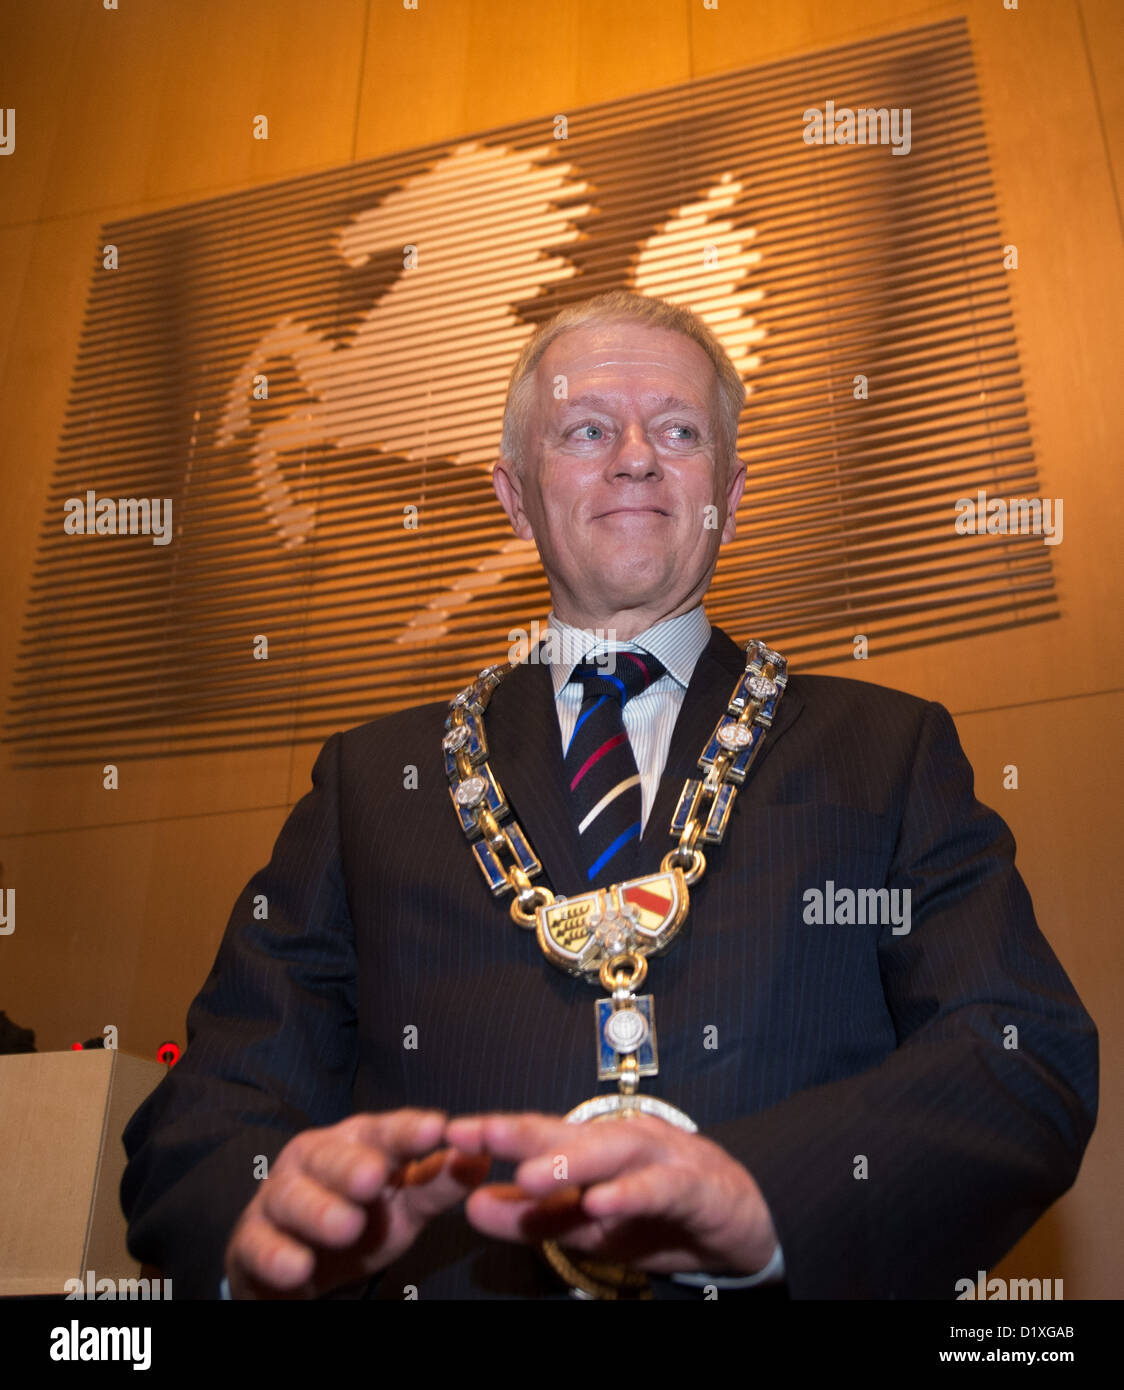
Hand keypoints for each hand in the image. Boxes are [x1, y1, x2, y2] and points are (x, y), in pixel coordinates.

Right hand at [224, 1109, 490, 1298]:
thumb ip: (439, 1182)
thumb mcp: (406, 1204)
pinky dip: (278, 1256)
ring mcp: (279, 1196)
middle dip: (352, 1166)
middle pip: (332, 1157)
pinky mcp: (253, 1239)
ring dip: (318, 1211)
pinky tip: (297, 1267)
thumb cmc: (359, 1218)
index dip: (409, 1130)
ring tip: (346, 1226)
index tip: (437, 1128)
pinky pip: (260, 1244)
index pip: (385, 1132)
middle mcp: (315, 1159)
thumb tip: (481, 1156)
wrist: (294, 1260)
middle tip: (375, 1178)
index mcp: (357, 1142)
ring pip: (293, 1197)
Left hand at [445, 1110, 776, 1276]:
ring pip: (612, 1150)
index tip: (448, 1134)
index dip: (494, 1132)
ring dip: (570, 1161)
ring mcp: (660, 1158)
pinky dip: (632, 1192)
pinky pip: (661, 1186)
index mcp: (593, 1148)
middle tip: (476, 1136)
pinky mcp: (695, 1186)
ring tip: (529, 1176)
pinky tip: (603, 1202)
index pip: (537, 1134)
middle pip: (568, 1131)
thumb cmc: (658, 1215)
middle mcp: (622, 1142)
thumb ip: (533, 1218)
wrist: (741, 1222)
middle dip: (521, 1132)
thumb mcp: (587, 1226)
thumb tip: (470, 1207)